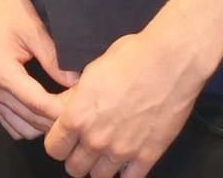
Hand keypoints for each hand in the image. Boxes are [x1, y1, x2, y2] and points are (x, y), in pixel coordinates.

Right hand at [0, 0, 77, 140]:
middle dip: (56, 119)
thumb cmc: (2, 8)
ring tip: (62, 107)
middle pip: (31, 121)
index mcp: (2, 73)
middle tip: (79, 108)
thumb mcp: (32, 28)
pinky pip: (9, 122)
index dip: (64, 110)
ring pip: (20, 128)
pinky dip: (27, 122)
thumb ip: (53, 59)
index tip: (84, 107)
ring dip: (42, 123)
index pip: (39, 105)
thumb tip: (76, 81)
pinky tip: (43, 109)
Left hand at [44, 29, 210, 177]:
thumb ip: (76, 100)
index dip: (58, 143)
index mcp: (77, 116)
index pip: (53, 149)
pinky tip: (128, 159)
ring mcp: (122, 150)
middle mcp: (96, 139)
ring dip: (100, 166)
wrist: (170, 60)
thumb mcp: (92, 72)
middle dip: (78, 157)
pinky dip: (126, 172)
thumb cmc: (131, 56)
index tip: (66, 137)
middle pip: (74, 169)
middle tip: (87, 146)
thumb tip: (67, 111)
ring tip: (108, 152)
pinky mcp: (148, 155)